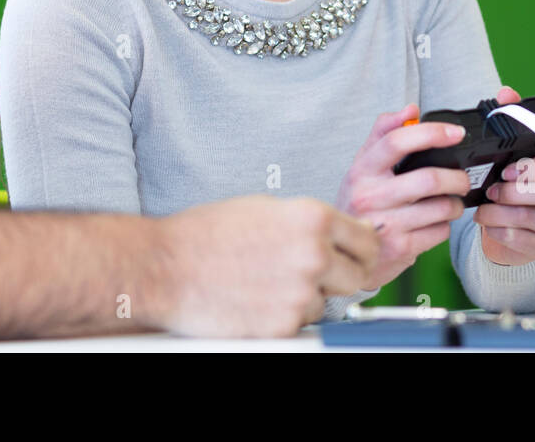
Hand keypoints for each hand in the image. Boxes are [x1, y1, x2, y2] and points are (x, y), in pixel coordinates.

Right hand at [154, 195, 379, 337]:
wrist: (165, 267)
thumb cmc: (208, 234)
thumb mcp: (267, 209)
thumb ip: (312, 222)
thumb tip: (349, 232)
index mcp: (313, 218)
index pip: (368, 241)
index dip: (363, 249)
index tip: (356, 255)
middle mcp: (313, 254)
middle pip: (359, 276)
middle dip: (341, 275)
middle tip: (312, 272)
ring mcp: (300, 292)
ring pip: (327, 302)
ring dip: (308, 296)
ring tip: (269, 282)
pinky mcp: (283, 325)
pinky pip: (302, 323)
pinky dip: (285, 316)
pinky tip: (257, 299)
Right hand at [336, 104, 471, 289]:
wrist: (344, 253)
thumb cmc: (359, 204)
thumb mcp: (363, 166)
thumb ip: (384, 133)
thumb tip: (410, 109)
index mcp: (362, 170)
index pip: (397, 141)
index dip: (432, 133)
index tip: (455, 133)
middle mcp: (370, 196)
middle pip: (429, 179)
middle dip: (457, 178)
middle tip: (462, 179)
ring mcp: (386, 225)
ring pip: (442, 207)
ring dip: (456, 204)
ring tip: (450, 202)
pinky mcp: (401, 249)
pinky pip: (440, 231)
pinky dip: (446, 225)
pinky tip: (435, 222)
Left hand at [475, 86, 534, 265]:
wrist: (522, 218)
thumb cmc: (522, 178)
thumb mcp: (519, 148)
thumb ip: (514, 117)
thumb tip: (506, 94)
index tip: (508, 171)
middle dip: (514, 192)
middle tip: (491, 190)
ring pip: (533, 219)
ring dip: (500, 213)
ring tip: (481, 208)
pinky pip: (523, 240)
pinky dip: (499, 231)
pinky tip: (487, 223)